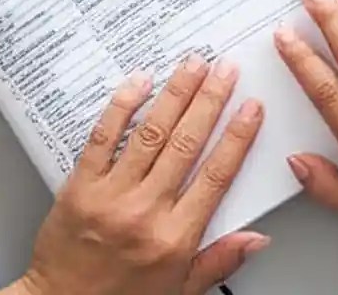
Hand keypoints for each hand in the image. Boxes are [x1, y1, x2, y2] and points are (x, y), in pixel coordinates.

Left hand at [1, 55, 267, 294]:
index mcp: (175, 237)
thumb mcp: (180, 290)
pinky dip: (122, 106)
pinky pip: (103, 137)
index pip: (217, 175)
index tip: (251, 108)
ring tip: (193, 65)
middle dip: (211, 101)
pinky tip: (139, 82)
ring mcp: (111, 195)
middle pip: (187, 144)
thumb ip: (219, 260)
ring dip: (176, 93)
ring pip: (151, 133)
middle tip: (226, 70)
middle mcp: (145, 211)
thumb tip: (257, 237)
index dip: (238, 137)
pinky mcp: (80, 186)